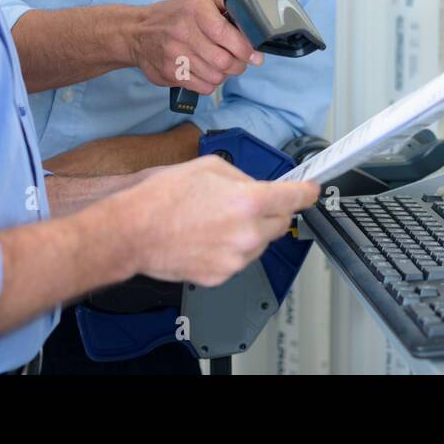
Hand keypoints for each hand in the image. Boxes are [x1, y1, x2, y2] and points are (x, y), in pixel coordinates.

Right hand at [100, 155, 318, 286]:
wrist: (132, 233)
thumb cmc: (162, 198)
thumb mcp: (207, 167)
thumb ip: (241, 177)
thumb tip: (255, 186)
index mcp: (248, 201)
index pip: (295, 198)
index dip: (306, 192)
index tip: (310, 191)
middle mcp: (247, 233)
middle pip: (281, 223)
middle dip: (272, 211)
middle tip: (248, 203)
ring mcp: (235, 258)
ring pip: (260, 243)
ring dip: (250, 231)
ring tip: (216, 221)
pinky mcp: (222, 276)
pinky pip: (239, 260)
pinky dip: (231, 249)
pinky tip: (207, 237)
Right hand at [126, 0, 262, 93]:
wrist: (137, 32)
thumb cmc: (175, 13)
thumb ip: (226, 3)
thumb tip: (249, 20)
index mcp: (195, 10)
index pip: (226, 34)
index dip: (245, 48)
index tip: (255, 55)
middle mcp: (183, 33)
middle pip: (224, 61)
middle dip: (239, 64)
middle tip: (241, 60)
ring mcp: (174, 56)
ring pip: (216, 77)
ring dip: (225, 74)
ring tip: (223, 65)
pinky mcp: (169, 74)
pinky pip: (203, 87)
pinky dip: (211, 83)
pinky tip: (208, 72)